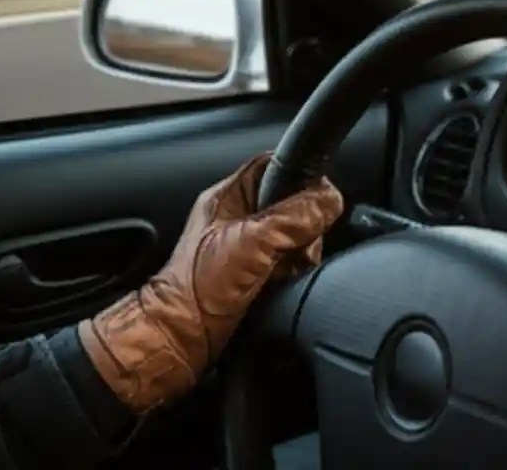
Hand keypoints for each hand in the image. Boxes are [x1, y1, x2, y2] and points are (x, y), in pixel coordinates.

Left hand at [78, 154, 343, 413]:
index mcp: (230, 197)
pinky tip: (280, 287)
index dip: (303, 178)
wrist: (177, 341)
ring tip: (279, 272)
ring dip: (299, 257)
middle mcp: (239, 220)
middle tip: (289, 248)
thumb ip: (294, 217)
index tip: (317, 200)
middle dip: (304, 228)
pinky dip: (293, 276)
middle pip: (295, 205)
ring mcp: (247, 249)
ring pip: (297, 238)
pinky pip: (291, 266)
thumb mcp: (252, 243)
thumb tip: (329, 200)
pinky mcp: (256, 277)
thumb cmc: (194, 291)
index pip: (277, 165)